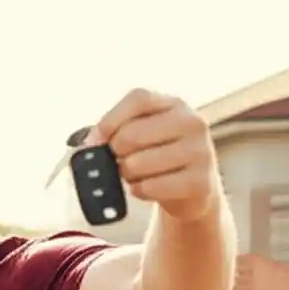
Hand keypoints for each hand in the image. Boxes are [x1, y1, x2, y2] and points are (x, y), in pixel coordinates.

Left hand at [85, 88, 222, 222]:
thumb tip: (88, 143)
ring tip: (139, 174)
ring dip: (126, 175)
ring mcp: (200, 152)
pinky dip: (139, 191)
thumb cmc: (157, 157)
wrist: (193, 189)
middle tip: (120, 160)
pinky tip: (149, 187)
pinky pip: (148, 187)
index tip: (95, 140)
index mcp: (174, 104)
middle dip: (115, 154)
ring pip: (136, 164)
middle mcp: (191, 123)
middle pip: (131, 135)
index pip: (138, 98)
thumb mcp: (142, 134)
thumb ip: (116, 131)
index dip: (110, 120)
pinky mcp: (199, 182)